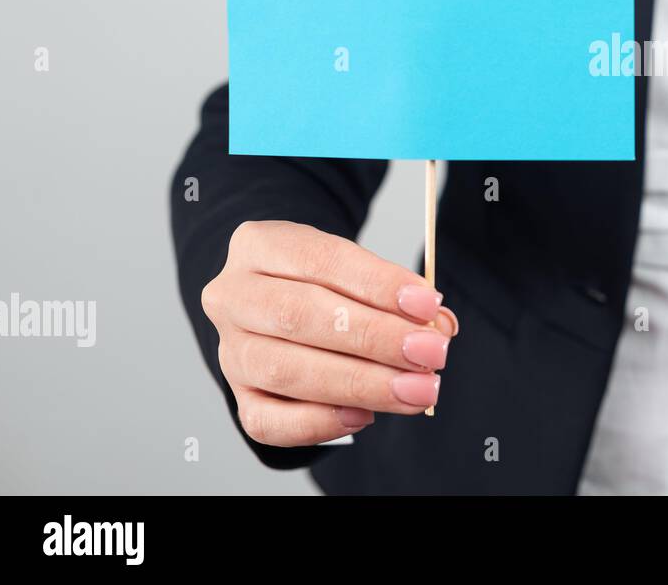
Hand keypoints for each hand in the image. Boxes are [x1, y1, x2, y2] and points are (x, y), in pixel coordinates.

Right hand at [201, 220, 459, 446]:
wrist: (281, 304)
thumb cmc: (327, 284)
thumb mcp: (357, 270)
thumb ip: (397, 296)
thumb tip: (439, 326)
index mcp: (259, 245)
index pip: (321, 259)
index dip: (378, 283)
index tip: (428, 304)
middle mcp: (232, 296)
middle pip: (299, 316)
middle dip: (374, 338)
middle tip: (430, 354)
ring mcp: (229, 349)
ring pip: (285, 371)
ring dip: (360, 384)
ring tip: (416, 390)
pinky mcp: (237, 395)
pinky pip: (268, 421)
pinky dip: (320, 422)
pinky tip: (365, 416)